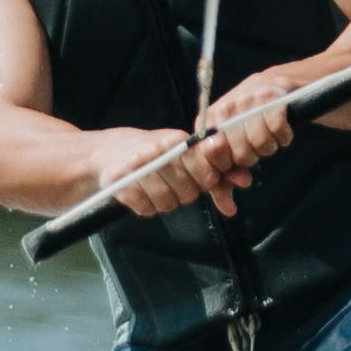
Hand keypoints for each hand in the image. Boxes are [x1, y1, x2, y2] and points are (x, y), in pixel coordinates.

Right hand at [97, 125, 240, 220]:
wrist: (104, 152)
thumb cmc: (152, 151)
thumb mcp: (181, 151)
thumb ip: (213, 166)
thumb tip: (245, 181)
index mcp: (175, 141)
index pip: (206, 170)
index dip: (207, 179)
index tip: (200, 178)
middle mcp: (155, 152)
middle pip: (188, 191)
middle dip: (186, 192)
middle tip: (175, 182)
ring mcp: (135, 169)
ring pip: (168, 203)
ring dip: (166, 201)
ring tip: (158, 187)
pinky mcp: (119, 186)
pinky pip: (147, 209)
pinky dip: (147, 206)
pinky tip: (142, 193)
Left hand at [194, 66, 304, 177]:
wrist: (273, 86)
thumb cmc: (247, 121)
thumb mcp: (230, 144)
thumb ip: (224, 178)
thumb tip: (227, 208)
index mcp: (210, 120)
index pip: (211, 155)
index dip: (225, 168)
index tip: (234, 167)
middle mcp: (227, 108)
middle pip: (240, 156)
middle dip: (250, 158)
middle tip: (254, 147)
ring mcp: (249, 102)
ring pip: (260, 146)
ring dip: (268, 148)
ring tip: (267, 136)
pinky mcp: (273, 100)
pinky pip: (279, 133)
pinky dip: (283, 137)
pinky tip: (279, 130)